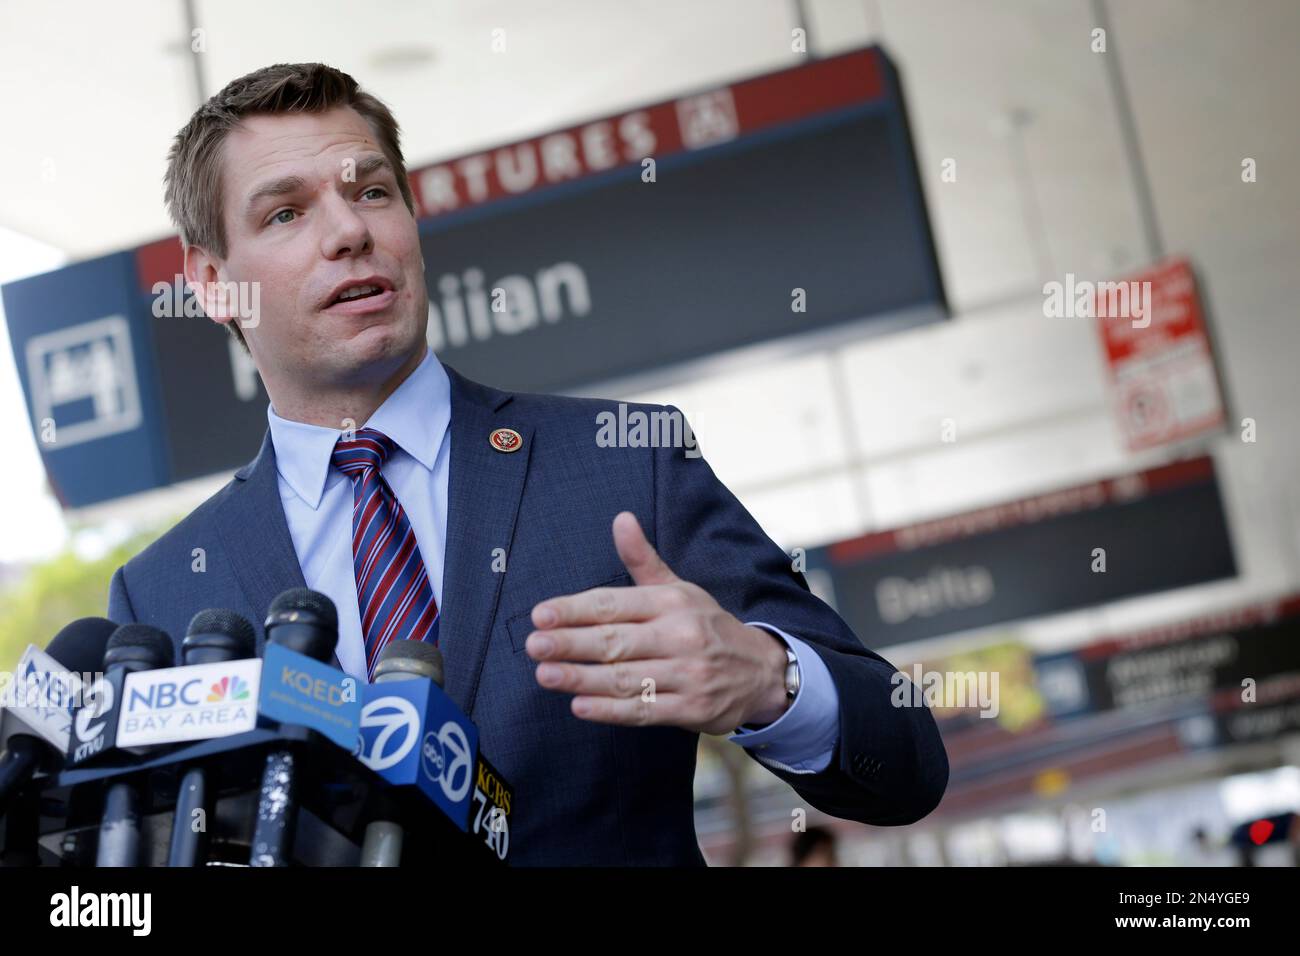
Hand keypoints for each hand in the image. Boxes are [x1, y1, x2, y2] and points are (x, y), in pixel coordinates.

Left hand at [525, 511, 790, 734]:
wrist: (762, 672)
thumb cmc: (707, 626)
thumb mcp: (679, 588)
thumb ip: (642, 560)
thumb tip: (621, 519)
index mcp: (672, 602)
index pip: (615, 603)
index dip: (575, 609)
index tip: (540, 615)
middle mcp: (681, 636)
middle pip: (616, 641)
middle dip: (572, 643)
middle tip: (534, 645)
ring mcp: (688, 674)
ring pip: (626, 678)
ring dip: (582, 678)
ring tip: (546, 674)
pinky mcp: (691, 709)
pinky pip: (644, 710)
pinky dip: (611, 710)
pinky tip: (580, 706)